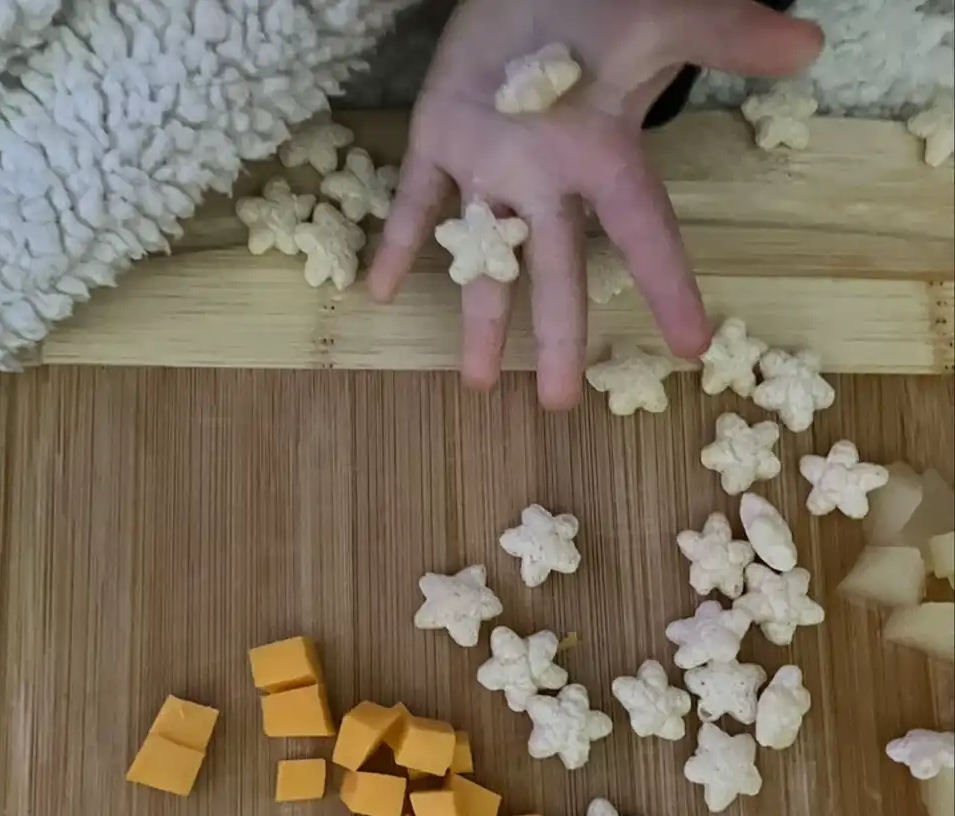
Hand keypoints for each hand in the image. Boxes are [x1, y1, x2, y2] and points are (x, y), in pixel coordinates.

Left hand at [368, 0, 821, 407]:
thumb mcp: (664, 15)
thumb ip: (726, 33)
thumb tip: (809, 42)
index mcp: (603, 156)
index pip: (645, 233)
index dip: (668, 287)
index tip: (693, 348)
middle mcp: (548, 178)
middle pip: (557, 271)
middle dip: (558, 337)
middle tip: (558, 404)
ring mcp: (492, 163)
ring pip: (486, 255)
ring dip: (480, 317)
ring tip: (475, 381)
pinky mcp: (440, 135)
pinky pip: (416, 199)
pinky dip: (398, 242)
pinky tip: (380, 291)